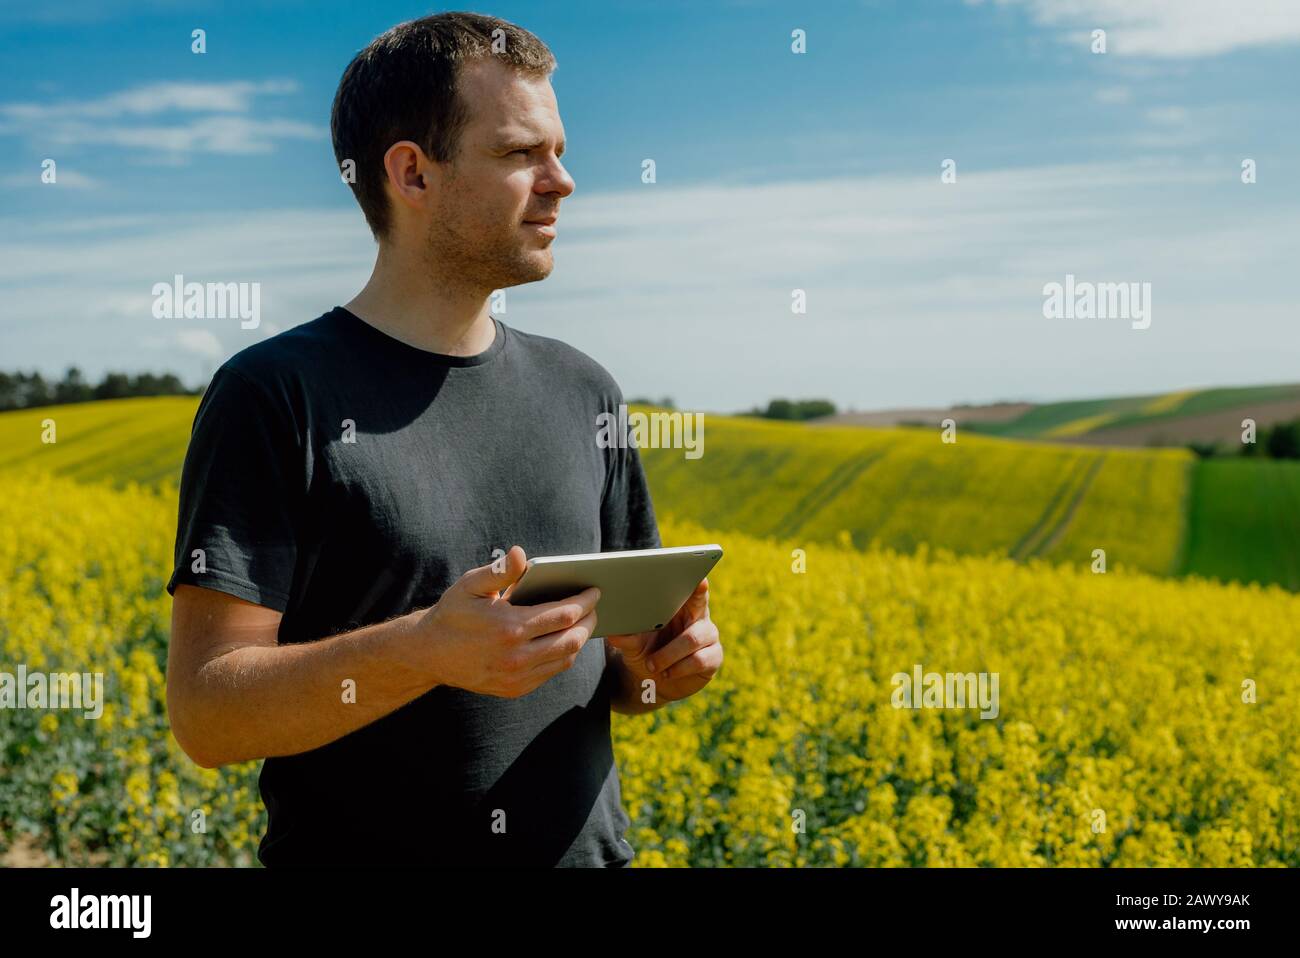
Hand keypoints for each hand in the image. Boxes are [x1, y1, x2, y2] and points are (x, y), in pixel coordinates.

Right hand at [414, 546, 600, 698]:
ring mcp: (516, 676)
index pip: (564, 614)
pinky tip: (563, 640)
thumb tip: (520, 554)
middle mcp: (517, 656)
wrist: (428, 653)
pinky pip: (551, 672)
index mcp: (510, 627)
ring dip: (580, 640)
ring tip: (583, 623)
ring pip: (565, 658)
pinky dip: (563, 656)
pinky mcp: (514, 689)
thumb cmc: (453, 612)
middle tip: (595, 607)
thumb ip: (500, 571)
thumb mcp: (471, 585)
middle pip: (572, 639)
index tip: (595, 591)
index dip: (585, 601)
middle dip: (590, 621)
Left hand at [605, 578, 720, 703]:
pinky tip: (667, 673)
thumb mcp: (634, 644)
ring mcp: (709, 637)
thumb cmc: (646, 653)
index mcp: (680, 606)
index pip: (690, 589)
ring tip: (651, 664)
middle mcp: (698, 617)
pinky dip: (678, 668)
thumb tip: (613, 632)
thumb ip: (627, 636)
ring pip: (692, 639)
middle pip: (701, 602)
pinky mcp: (713, 657)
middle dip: (696, 597)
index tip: (698, 576)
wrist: (653, 682)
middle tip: (694, 587)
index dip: (696, 582)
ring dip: (668, 653)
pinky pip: (698, 660)